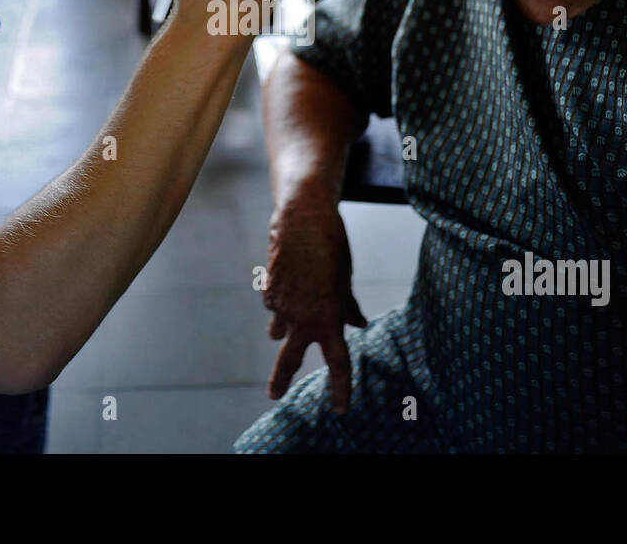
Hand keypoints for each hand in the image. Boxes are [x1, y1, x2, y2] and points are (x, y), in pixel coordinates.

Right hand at [262, 196, 367, 414]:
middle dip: (280, 380)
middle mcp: (302, 317)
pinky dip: (281, 303)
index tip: (340, 409)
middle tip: (274, 396)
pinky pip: (275, 306)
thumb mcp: (345, 279)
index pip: (337, 363)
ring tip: (277, 335)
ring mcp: (281, 305)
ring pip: (279, 328)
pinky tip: (287, 285)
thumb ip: (348, 306)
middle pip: (289, 359)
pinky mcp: (268, 291)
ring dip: (281, 332)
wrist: (302, 218)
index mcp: (328, 318)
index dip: (341, 389)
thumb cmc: (331, 247)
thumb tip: (358, 324)